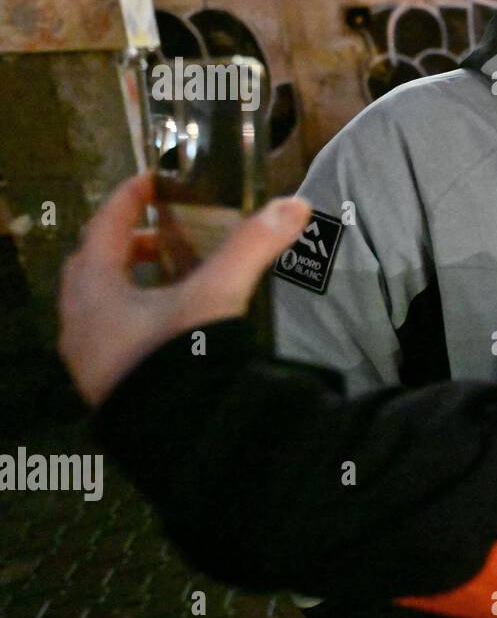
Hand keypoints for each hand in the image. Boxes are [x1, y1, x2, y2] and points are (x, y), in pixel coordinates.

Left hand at [58, 173, 310, 408]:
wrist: (175, 437)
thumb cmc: (178, 355)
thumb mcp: (217, 294)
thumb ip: (252, 247)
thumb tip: (295, 203)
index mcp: (95, 290)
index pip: (104, 227)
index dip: (129, 199)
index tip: (153, 180)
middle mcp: (81, 320)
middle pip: (94, 265)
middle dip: (130, 244)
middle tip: (168, 235)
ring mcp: (89, 356)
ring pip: (103, 303)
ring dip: (132, 282)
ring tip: (176, 277)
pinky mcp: (108, 384)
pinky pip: (113, 334)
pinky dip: (137, 315)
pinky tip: (173, 322)